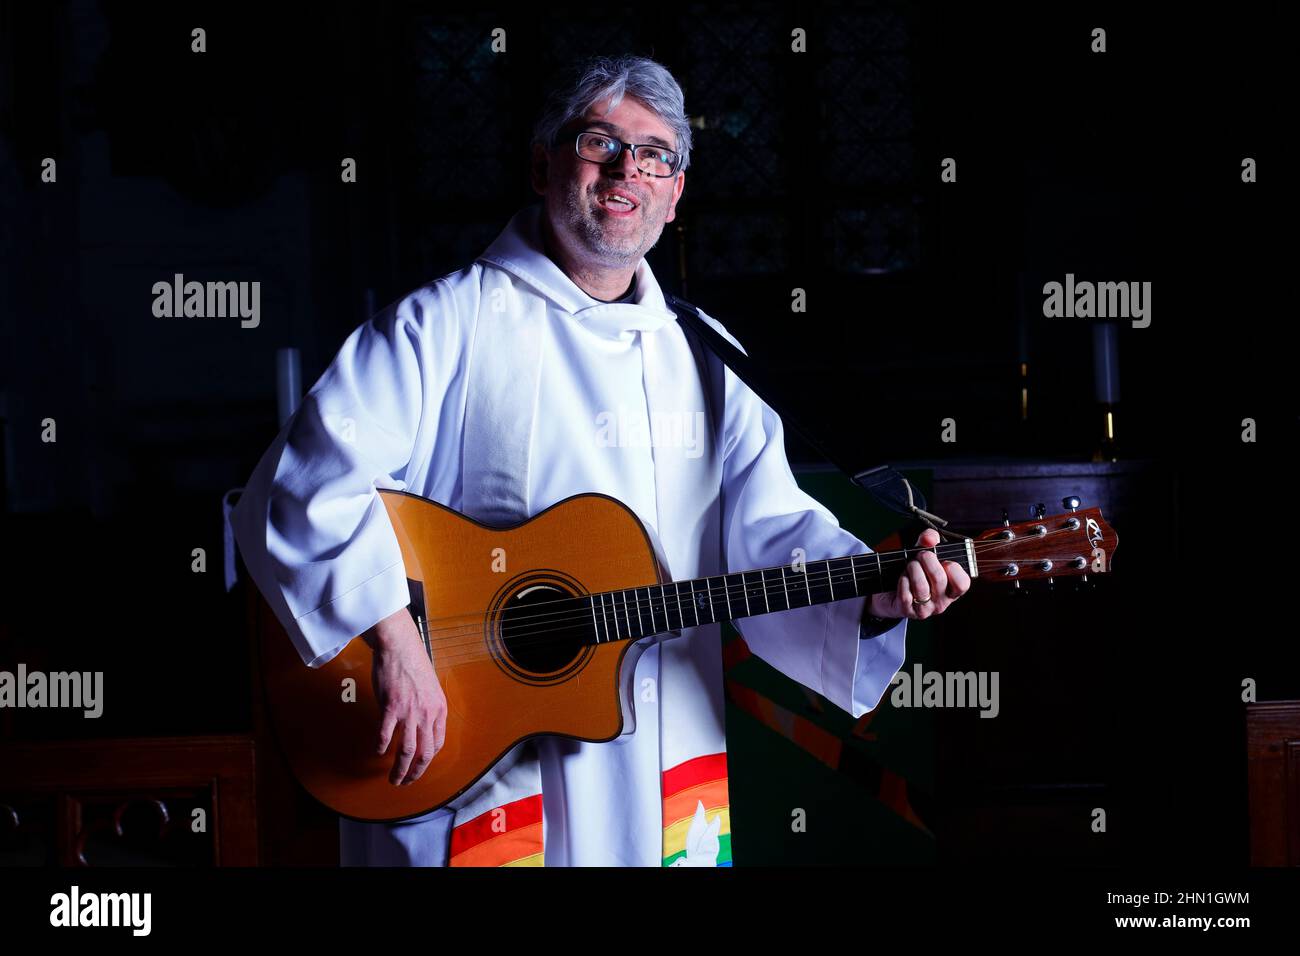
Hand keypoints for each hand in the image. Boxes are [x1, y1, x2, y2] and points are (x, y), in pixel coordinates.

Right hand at [362, 608, 447, 785]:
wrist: (400, 645)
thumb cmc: (412, 663)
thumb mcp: (430, 687)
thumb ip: (427, 707)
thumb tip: (419, 723)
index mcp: (439, 708)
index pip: (438, 743)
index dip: (428, 759)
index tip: (420, 766)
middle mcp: (427, 713)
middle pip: (424, 753)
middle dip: (415, 773)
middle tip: (406, 782)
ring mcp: (409, 712)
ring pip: (406, 751)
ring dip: (399, 770)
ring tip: (393, 779)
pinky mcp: (391, 708)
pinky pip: (386, 736)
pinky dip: (381, 748)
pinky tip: (377, 752)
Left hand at [869, 528, 970, 621]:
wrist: (890, 591)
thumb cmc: (914, 572)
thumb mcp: (924, 554)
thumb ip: (929, 540)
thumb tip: (929, 538)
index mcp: (951, 590)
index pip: (962, 583)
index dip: (954, 569)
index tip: (944, 560)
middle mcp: (941, 602)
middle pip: (939, 579)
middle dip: (927, 560)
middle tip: (920, 555)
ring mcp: (925, 609)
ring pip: (921, 587)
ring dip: (913, 569)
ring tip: (910, 565)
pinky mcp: (908, 611)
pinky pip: (906, 594)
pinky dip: (902, 580)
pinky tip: (902, 577)